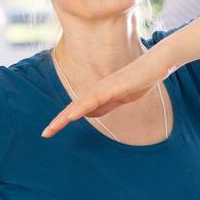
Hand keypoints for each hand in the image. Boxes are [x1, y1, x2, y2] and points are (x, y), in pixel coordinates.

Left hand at [42, 49, 167, 137]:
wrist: (154, 66)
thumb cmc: (138, 81)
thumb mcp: (119, 99)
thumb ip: (104, 106)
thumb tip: (87, 115)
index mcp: (98, 94)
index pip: (77, 109)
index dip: (63, 119)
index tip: (51, 130)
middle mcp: (96, 90)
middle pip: (73, 107)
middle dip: (58, 121)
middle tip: (45, 134)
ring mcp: (103, 88)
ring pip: (79, 105)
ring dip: (64, 117)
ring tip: (51, 128)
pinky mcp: (112, 88)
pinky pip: (94, 100)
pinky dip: (81, 108)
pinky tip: (71, 116)